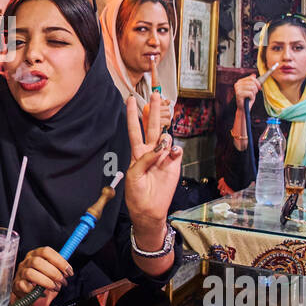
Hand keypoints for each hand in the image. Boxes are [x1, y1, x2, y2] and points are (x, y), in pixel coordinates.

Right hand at [11, 246, 71, 305]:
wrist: (32, 298)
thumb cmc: (43, 284)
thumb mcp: (53, 274)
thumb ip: (59, 268)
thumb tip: (67, 268)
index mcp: (36, 254)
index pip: (46, 251)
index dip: (59, 261)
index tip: (69, 271)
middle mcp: (27, 261)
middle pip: (38, 261)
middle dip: (54, 272)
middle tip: (62, 281)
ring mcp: (20, 273)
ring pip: (31, 273)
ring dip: (46, 282)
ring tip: (55, 288)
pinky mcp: (17, 285)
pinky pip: (25, 286)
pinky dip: (36, 291)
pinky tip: (43, 293)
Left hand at [123, 93, 184, 228]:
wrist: (149, 210)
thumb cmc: (136, 194)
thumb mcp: (134, 175)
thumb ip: (145, 158)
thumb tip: (161, 147)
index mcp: (137, 153)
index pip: (134, 129)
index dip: (132, 114)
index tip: (129, 99)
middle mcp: (150, 152)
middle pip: (152, 127)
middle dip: (153, 111)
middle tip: (155, 95)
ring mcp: (163, 157)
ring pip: (166, 137)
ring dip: (164, 135)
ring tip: (162, 146)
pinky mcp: (174, 164)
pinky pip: (176, 151)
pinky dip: (174, 150)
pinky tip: (170, 154)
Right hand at [233, 73, 260, 104]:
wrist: (244, 108)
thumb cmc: (247, 99)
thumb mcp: (251, 89)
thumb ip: (252, 81)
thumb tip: (254, 75)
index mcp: (240, 81)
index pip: (251, 78)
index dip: (257, 83)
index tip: (259, 88)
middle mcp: (237, 84)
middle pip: (252, 83)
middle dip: (255, 89)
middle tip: (253, 94)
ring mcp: (237, 89)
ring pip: (252, 88)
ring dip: (253, 94)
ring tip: (250, 97)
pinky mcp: (238, 94)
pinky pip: (250, 93)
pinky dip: (252, 97)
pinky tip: (248, 99)